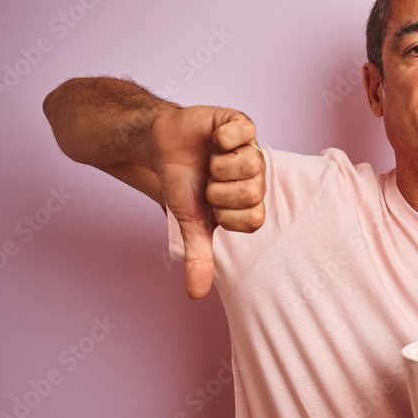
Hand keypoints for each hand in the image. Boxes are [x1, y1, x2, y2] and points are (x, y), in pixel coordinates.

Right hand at [150, 106, 264, 298]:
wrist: (161, 147)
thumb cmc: (181, 185)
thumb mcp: (190, 223)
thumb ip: (199, 256)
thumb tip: (196, 295)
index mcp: (250, 200)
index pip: (255, 219)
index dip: (226, 214)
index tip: (211, 206)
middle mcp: (257, 175)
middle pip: (253, 192)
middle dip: (219, 190)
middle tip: (208, 181)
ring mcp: (250, 148)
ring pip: (252, 162)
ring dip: (219, 165)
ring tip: (210, 160)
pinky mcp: (240, 123)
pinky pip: (244, 130)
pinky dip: (223, 138)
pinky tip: (213, 139)